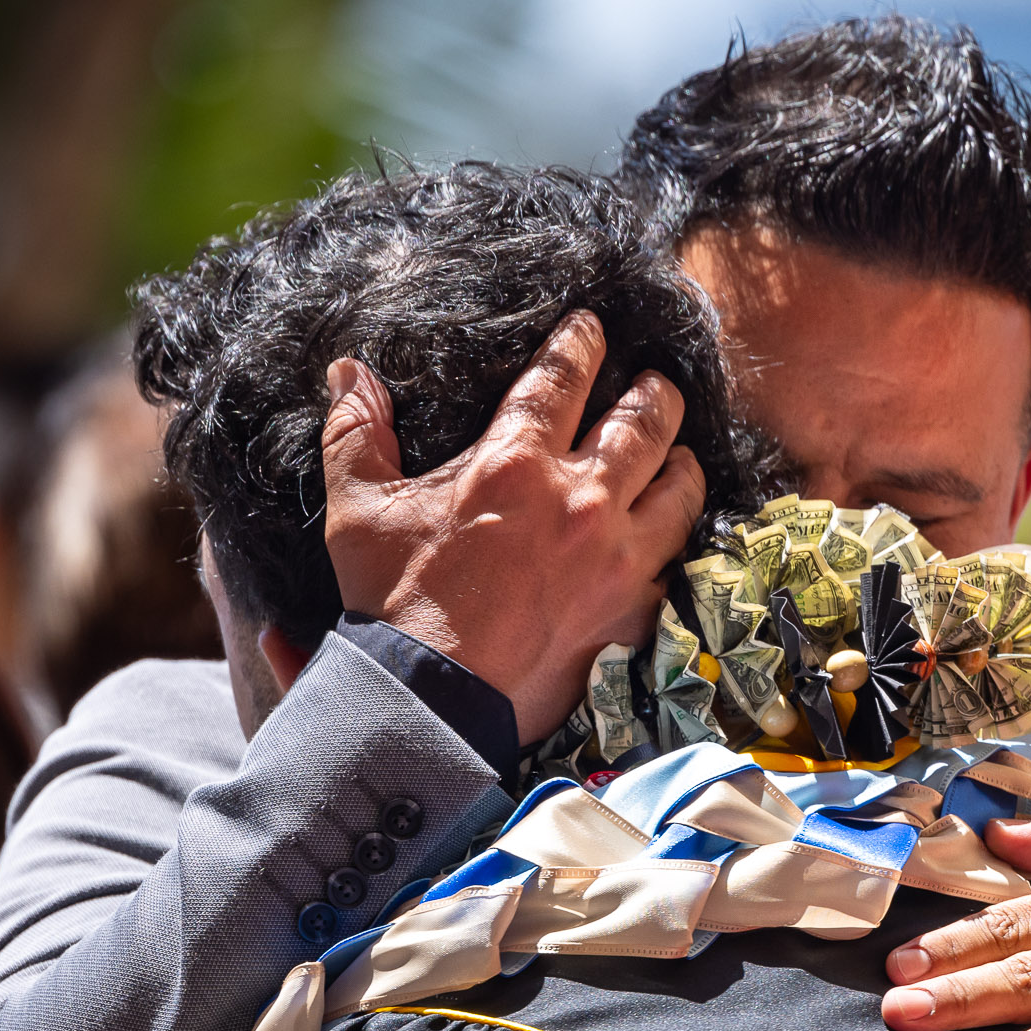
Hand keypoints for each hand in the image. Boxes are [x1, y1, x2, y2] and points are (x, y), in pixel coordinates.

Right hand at [319, 311, 706, 741]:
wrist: (433, 701)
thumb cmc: (395, 603)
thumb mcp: (358, 510)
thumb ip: (355, 432)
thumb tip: (348, 372)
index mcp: (515, 463)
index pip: (563, 377)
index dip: (581, 343)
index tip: (592, 328)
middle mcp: (581, 500)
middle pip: (645, 421)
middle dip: (655, 392)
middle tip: (656, 382)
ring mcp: (617, 557)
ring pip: (680, 488)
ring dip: (682, 461)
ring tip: (679, 452)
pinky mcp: (634, 611)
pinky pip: (679, 563)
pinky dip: (681, 543)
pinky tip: (676, 535)